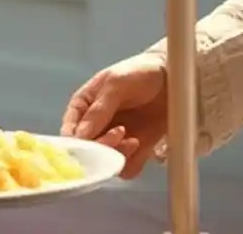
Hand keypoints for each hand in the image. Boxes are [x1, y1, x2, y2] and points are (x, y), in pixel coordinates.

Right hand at [61, 55, 167, 178]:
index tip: (88, 143)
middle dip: (100, 147)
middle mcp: (94, 127)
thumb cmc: (140, 73)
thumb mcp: (115, 84)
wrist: (173, 79)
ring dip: (116, 155)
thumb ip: (98, 110)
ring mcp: (114, 140)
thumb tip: (80, 136)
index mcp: (82, 108)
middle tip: (119, 133)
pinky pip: (125, 169)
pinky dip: (130, 162)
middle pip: (86, 151)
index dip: (74, 142)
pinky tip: (139, 144)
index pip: (69, 132)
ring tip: (133, 139)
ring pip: (104, 163)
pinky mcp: (134, 152)